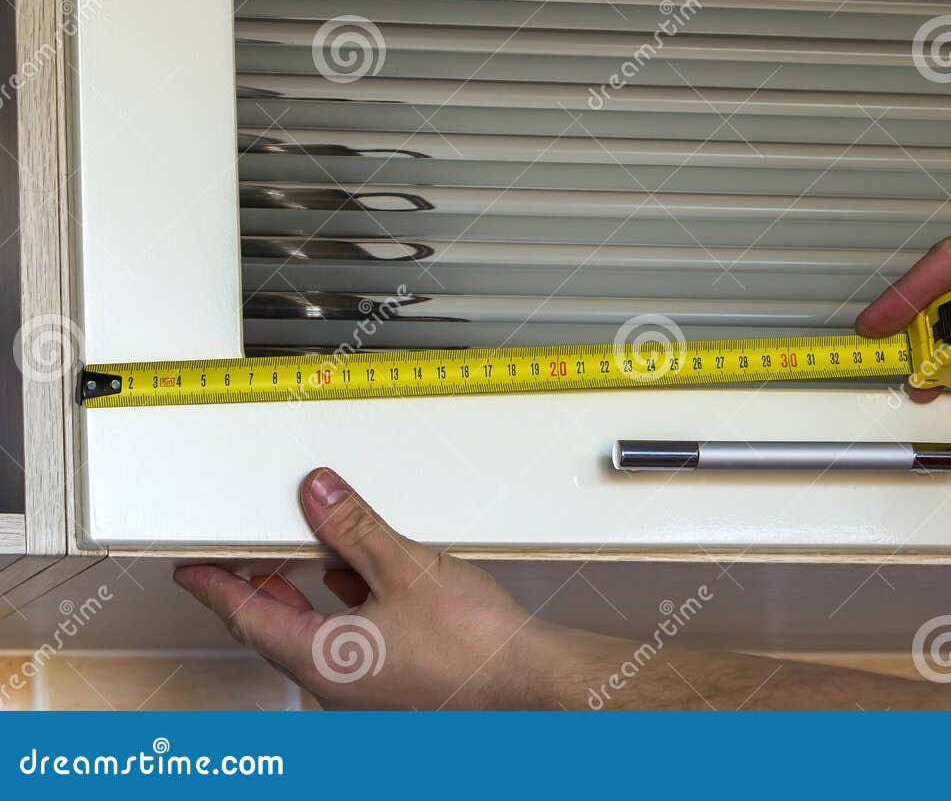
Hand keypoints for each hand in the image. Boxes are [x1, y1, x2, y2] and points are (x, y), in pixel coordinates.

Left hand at [174, 468, 558, 708]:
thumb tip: (318, 496)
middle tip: (238, 551)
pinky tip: (362, 576)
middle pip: (276, 626)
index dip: (215, 586)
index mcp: (322, 659)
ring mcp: (366, 684)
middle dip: (257, 585)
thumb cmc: (473, 646)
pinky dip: (343, 603)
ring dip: (303, 591)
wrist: (527, 679)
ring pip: (315, 631)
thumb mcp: (405, 568)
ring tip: (301, 550)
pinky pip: (350, 636)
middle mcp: (336, 680)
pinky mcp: (396, 678)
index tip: (192, 568)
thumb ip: (354, 529)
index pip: (247, 617)